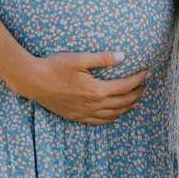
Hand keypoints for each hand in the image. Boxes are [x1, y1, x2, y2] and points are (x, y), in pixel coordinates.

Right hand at [16, 50, 148, 123]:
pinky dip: (111, 118)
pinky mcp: (75, 116)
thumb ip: (103, 58)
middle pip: (122, 102)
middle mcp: (92, 105)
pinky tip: (115, 115)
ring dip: (127, 107)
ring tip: (135, 100)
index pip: (125, 86)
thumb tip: (123, 56)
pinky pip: (98, 121)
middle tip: (144, 85)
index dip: (138, 79)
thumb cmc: (54, 66)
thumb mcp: (79, 59)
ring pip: (113, 114)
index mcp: (96, 90)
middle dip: (136, 94)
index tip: (146, 72)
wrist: (32, 81)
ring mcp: (84, 113)